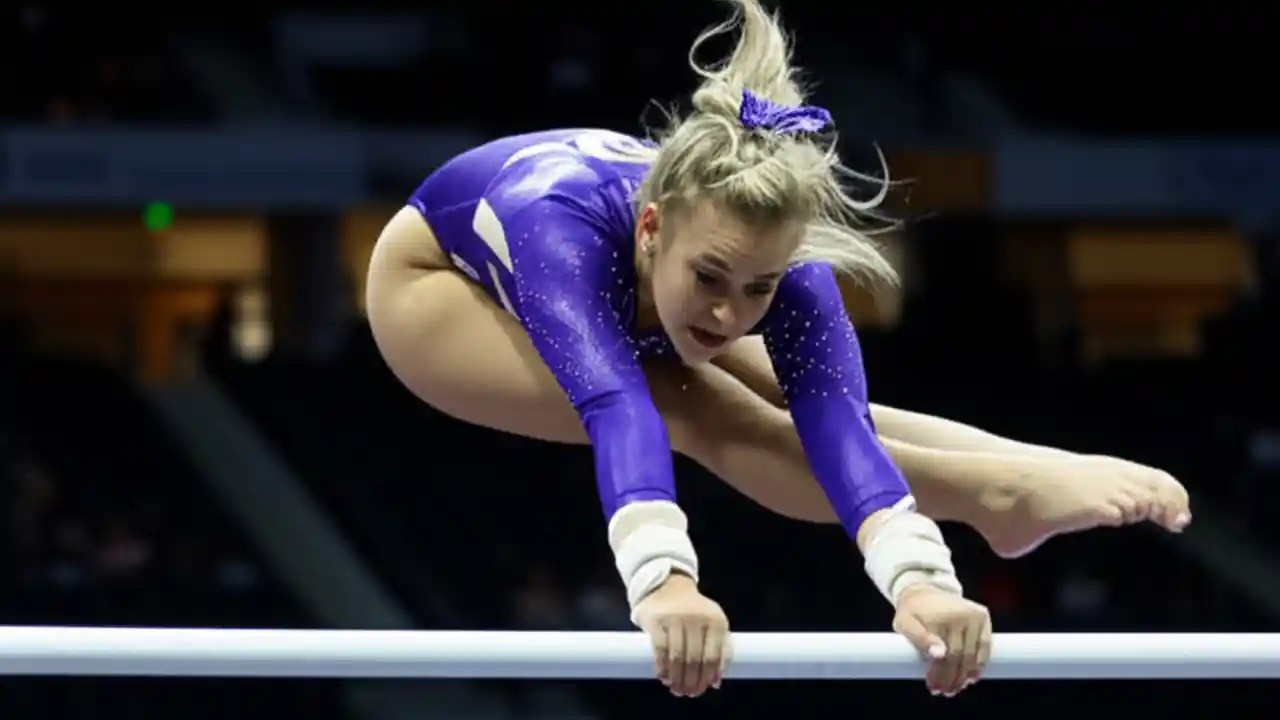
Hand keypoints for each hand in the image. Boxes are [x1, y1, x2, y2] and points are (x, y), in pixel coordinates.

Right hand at [632, 573, 730, 697]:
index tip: (703, 688)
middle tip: (688, 693)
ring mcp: (675, 619)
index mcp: (716, 621)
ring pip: (677, 657)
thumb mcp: (713, 624)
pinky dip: (662, 667)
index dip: (708, 676)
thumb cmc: (695, 611)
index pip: (713, 656)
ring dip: (676, 678)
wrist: (668, 586)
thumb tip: (715, 682)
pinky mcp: (657, 620)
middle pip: (695, 659)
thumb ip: (719, 649)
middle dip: (692, 681)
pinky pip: (660, 650)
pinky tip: (663, 676)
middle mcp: (697, 618)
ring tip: (676, 688)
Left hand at [892, 584, 991, 696]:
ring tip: (955, 688)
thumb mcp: (904, 623)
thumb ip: (918, 638)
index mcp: (938, 617)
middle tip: (943, 692)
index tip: (933, 687)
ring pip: (972, 655)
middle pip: (958, 657)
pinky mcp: (983, 616)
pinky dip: (979, 663)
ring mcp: (973, 615)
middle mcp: (959, 615)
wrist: (925, 591)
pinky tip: (972, 677)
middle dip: (950, 678)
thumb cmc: (913, 612)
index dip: (939, 674)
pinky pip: (985, 646)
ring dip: (965, 676)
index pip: (943, 655)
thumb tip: (939, 654)